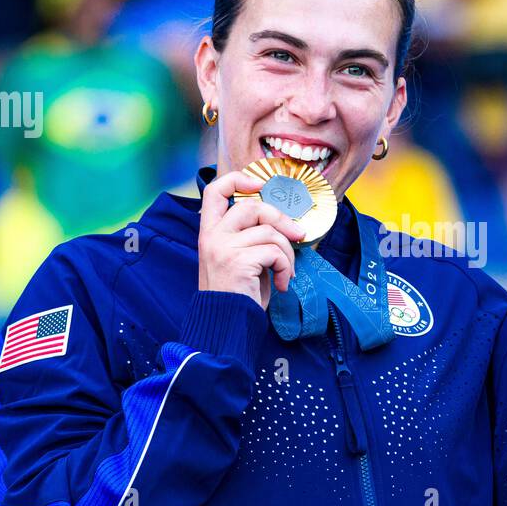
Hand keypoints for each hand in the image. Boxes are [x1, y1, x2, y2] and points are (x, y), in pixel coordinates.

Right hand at [197, 170, 304, 308]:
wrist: (226, 326)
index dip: (237, 179)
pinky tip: (281, 284)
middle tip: (297, 236)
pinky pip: (275, 252)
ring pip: (270, 232)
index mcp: (209, 232)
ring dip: (287, 253)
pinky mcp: (237, 261)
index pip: (214, 190)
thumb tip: (284, 221)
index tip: (257, 185)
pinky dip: (286, 268)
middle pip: (253, 206)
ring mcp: (222, 247)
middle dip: (282, 220)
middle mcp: (212, 236)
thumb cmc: (238, 294)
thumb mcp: (240, 258)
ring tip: (285, 273)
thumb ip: (251, 236)